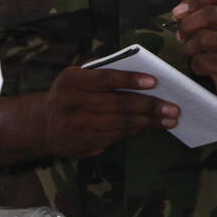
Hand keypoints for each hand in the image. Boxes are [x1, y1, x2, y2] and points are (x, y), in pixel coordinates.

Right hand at [40, 66, 178, 159]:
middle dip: (149, 106)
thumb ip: (101, 74)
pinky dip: (138, 131)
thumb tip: (140, 75)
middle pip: (119, 104)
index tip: (154, 81)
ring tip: (170, 119)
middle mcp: (74, 103)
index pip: (106, 79)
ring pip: (121, 123)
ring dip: (149, 122)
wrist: (43, 124)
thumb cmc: (69, 93)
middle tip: (173, 107)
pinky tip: (152, 127)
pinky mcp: (87, 143)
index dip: (130, 80)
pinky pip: (118, 136)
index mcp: (73, 80)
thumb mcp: (76, 77)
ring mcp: (80, 126)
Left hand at [173, 0, 216, 112]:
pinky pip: (202, 61)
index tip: (179, 12)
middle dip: (187, 24)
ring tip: (193, 52)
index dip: (196, 0)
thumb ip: (206, 16)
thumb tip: (178, 13)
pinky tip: (203, 67)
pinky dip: (196, 65)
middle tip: (181, 35)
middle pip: (209, 13)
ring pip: (202, 38)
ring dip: (190, 47)